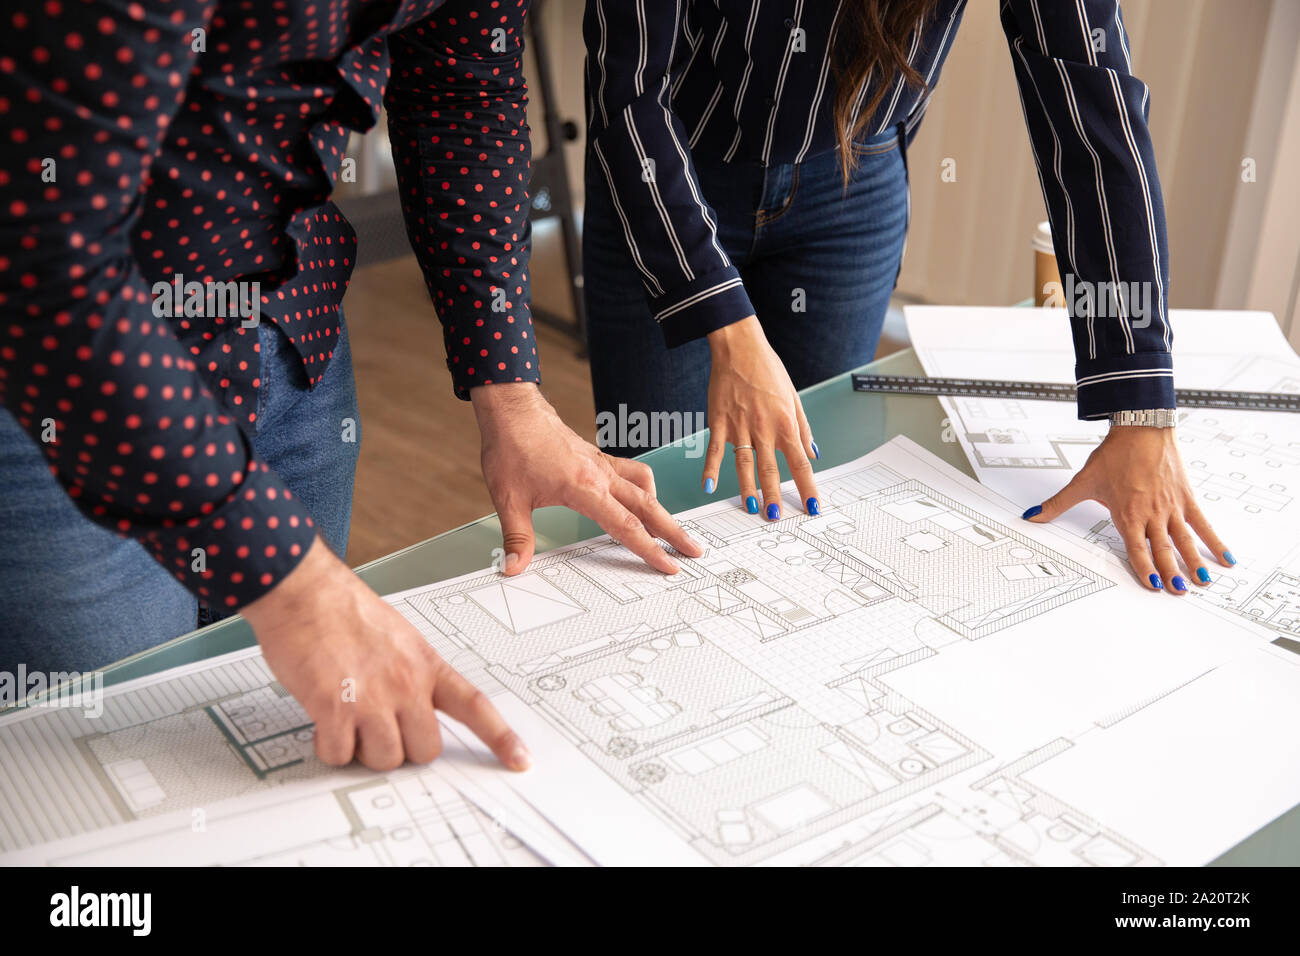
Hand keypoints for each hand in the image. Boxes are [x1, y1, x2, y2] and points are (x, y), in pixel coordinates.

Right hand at [244, 536, 529, 770]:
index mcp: (426, 665)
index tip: (519, 759)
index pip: (475, 706)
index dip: (500, 738)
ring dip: (363, 750)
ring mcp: (371, 698)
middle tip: (380, 728)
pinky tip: (324, 723)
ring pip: (384, 759)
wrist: (304, 592)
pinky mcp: (333, 708)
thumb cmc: (344, 610)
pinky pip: (339, 754)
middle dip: (403, 749)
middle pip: (425, 751)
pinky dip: (329, 747)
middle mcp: (405, 684)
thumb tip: (415, 711)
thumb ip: (413, 674)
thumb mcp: (399, 637)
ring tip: (348, 720)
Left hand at [471, 382, 703, 574]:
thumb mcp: (509, 499)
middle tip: (693, 549)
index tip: (668, 564)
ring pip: (645, 486)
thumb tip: (513, 566)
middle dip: (673, 531)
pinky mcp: (598, 457)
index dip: (649, 549)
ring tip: (670, 528)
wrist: (514, 412)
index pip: (626, 526)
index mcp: (584, 488)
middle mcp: (601, 474)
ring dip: (661, 508)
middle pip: (648, 506)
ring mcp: (602, 464)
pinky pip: (633, 472)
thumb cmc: (512, 448)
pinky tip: (641, 497)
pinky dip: (645, 486)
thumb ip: (517, 536)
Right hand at [704, 316, 819, 519]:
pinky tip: (709, 487)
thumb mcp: (794, 397)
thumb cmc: (768, 370)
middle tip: (776, 517)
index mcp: (785, 424)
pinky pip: (715, 451)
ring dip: (748, 488)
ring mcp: (740, 427)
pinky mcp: (719, 422)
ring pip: (745, 465)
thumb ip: (803, 428)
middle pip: (771, 470)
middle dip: (775, 496)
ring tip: (751, 508)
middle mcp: (764, 429)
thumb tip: (813, 452)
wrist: (740, 347)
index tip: (812, 507)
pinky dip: (711, 470)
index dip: (808, 488)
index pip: (801, 463)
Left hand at [1023, 425, 1233, 592]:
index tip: (1153, 585)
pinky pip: (1203, 523)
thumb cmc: (1114, 454)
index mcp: (1127, 514)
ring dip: (1195, 562)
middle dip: (1172, 572)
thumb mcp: (1082, 482)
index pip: (1136, 548)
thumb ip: (1058, 504)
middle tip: (1180, 592)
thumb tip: (1033, 516)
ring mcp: (1171, 506)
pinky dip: (1215, 540)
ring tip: (1203, 581)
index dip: (1144, 568)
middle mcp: (1152, 514)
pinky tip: (1226, 557)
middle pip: (1163, 549)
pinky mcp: (1186, 497)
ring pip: (1185, 540)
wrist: (1140, 428)